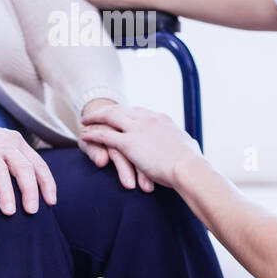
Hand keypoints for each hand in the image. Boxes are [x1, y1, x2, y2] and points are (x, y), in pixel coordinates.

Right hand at [0, 120, 56, 214]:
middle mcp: (4, 143)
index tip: (51, 203)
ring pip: (0, 171)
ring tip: (9, 213)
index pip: (38, 164)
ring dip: (5, 193)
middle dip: (29, 191)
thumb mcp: (3, 147)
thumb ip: (17, 162)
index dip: (47, 183)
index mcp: (16, 143)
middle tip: (32, 211)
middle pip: (23, 167)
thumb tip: (34, 195)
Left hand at [78, 104, 203, 189]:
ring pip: (109, 116)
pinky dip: (93, 134)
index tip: (119, 115)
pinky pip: (104, 135)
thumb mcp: (188, 146)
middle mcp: (148, 119)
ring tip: (84, 121)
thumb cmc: (192, 163)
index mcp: (162, 118)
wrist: (188, 168)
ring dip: (95, 118)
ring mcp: (137, 129)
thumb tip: (188, 146)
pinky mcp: (129, 143)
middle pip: (122, 109)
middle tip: (96, 113)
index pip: (140, 111)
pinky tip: (84, 137)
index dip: (127, 112)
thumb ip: (182, 143)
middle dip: (107, 110)